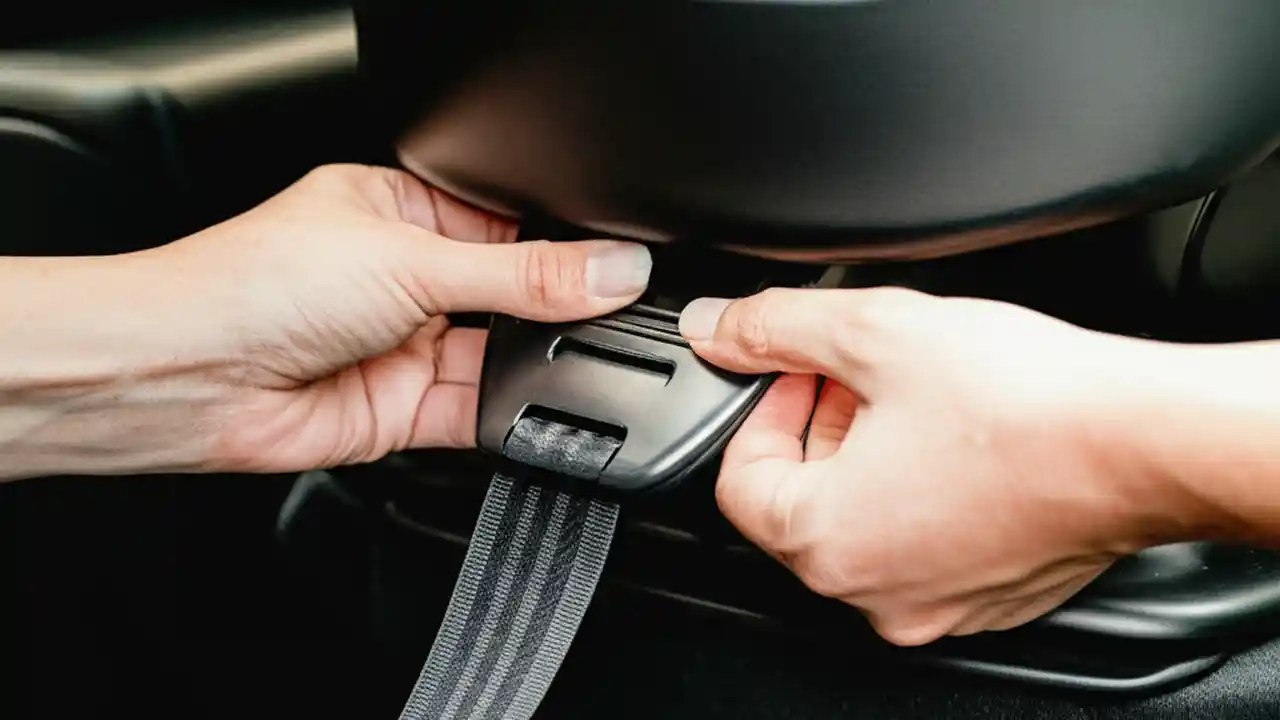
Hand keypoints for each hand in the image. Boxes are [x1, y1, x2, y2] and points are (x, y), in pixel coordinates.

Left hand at [138, 164, 650, 472]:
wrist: (189, 377)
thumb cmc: (256, 285)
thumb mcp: (411, 260)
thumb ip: (521, 275)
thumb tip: (610, 269)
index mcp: (400, 212)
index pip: (506, 223)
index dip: (561, 242)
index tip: (620, 260)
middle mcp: (406, 279)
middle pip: (510, 294)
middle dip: (554, 308)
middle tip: (611, 312)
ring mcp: (407, 345)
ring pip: (501, 356)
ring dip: (535, 361)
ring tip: (571, 357)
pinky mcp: (406, 409)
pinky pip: (480, 412)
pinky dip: (512, 413)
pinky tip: (536, 402)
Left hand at [678, 287, 1194, 645]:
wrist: (1147, 440)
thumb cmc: (1026, 402)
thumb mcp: (873, 332)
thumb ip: (774, 328)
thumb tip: (717, 329)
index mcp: (827, 543)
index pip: (739, 479)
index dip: (761, 409)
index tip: (797, 371)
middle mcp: (875, 592)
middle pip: (800, 502)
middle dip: (816, 426)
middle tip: (858, 372)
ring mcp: (937, 602)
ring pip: (863, 520)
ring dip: (869, 454)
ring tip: (916, 397)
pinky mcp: (987, 594)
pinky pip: (922, 541)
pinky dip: (921, 489)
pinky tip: (957, 439)